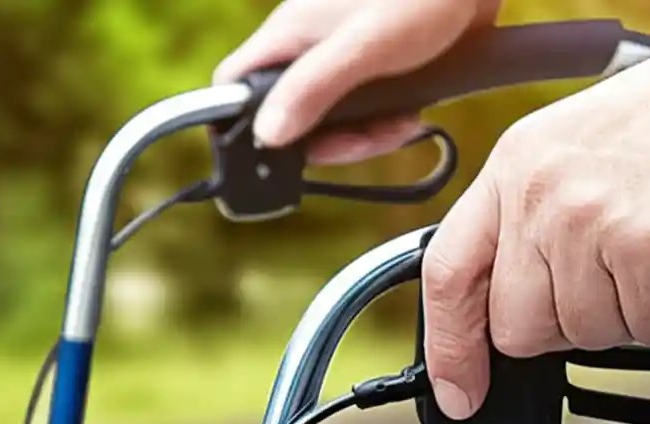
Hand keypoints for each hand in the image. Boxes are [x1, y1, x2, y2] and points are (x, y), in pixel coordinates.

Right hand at [213, 0, 500, 162]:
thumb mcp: (362, 48)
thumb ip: (312, 89)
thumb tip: (266, 134)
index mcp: (289, 35)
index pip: (234, 85)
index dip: (240, 126)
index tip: (275, 161)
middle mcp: (309, 45)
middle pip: (293, 113)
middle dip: (329, 140)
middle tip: (366, 144)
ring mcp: (345, 53)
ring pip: (337, 115)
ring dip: (368, 133)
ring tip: (402, 126)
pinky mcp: (380, 61)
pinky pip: (372, 106)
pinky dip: (390, 119)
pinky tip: (415, 115)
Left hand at [420, 11, 649, 419]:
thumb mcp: (585, 152)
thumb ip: (542, 221)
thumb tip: (526, 301)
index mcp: (516, 164)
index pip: (449, 272)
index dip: (449, 345)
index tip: (459, 392)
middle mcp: (538, 192)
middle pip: (518, 327)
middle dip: (573, 326)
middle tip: (625, 282)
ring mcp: (585, 221)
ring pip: (590, 335)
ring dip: (641, 310)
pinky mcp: (642, 248)